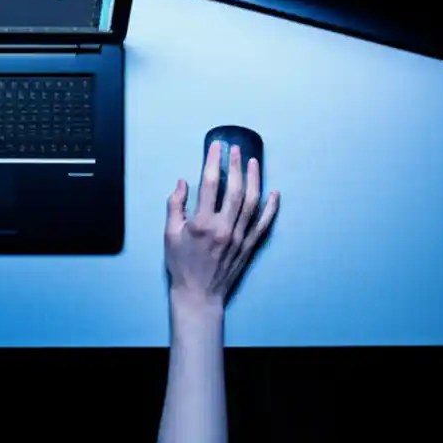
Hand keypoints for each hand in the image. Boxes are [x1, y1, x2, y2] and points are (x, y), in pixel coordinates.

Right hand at [165, 141, 279, 313]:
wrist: (198, 294)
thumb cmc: (181, 265)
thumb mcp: (169, 234)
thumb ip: (174, 206)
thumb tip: (182, 183)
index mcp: (202, 224)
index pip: (209, 184)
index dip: (213, 162)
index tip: (216, 147)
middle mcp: (223, 228)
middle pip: (234, 189)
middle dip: (236, 165)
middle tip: (236, 149)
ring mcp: (239, 237)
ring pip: (251, 202)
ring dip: (254, 180)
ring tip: (254, 163)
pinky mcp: (249, 246)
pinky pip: (264, 223)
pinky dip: (271, 207)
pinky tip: (274, 193)